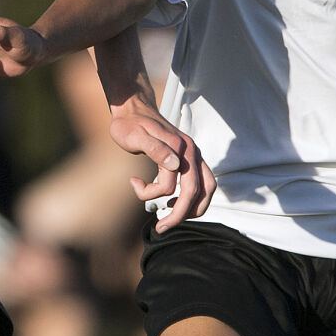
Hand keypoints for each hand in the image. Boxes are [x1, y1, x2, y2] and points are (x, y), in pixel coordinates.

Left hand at [107, 95, 215, 229]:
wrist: (133, 108)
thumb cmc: (128, 124)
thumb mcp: (134, 136)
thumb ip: (155, 149)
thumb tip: (175, 165)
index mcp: (179, 147)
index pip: (176, 184)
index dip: (154, 196)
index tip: (135, 186)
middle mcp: (191, 152)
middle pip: (199, 191)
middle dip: (181, 214)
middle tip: (161, 227)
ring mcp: (193, 155)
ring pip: (206, 189)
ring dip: (192, 208)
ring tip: (171, 218)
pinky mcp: (190, 159)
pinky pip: (201, 183)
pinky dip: (191, 196)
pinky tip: (170, 199)